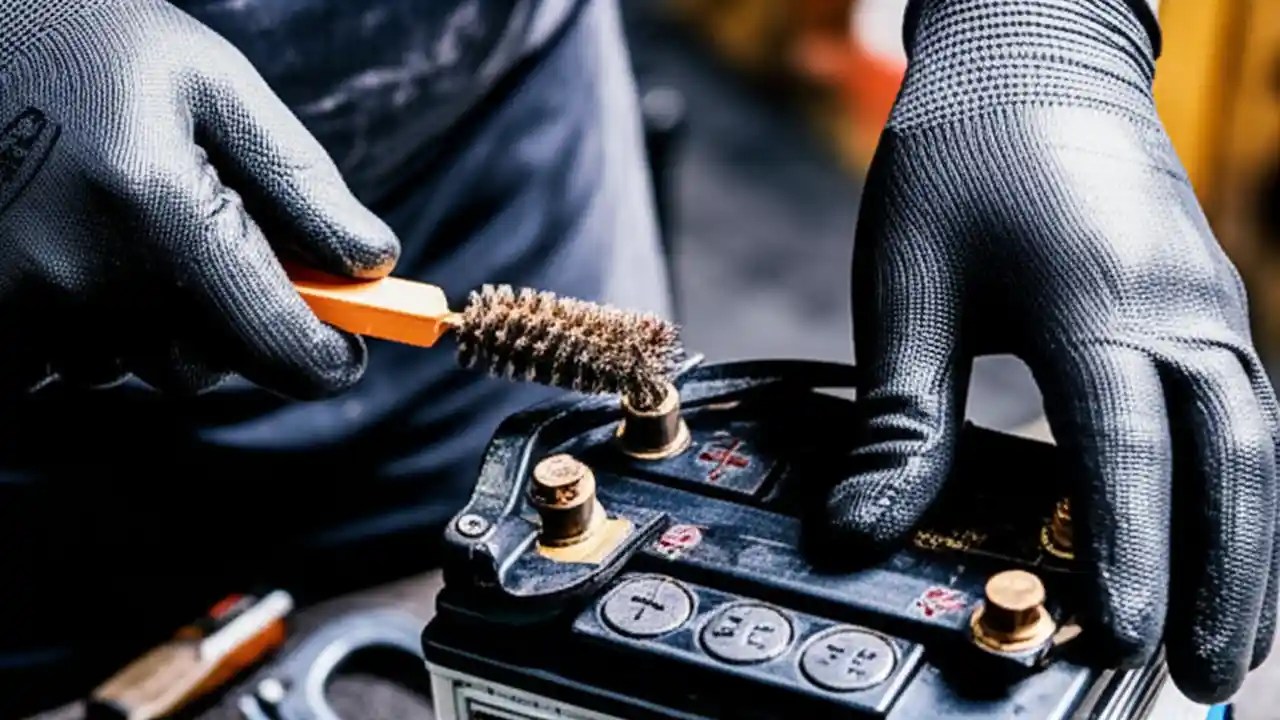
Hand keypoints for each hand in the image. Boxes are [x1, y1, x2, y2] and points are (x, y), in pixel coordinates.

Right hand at [0, 0, 398, 398]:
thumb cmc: (93, 45)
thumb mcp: (214, 85)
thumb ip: (300, 180)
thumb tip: (372, 260)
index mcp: (160, 212)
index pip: (277, 347)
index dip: (325, 358)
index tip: (342, 351)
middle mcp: (83, 277)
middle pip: (200, 366)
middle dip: (224, 320)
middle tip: (205, 243)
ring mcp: (17, 306)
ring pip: (129, 366)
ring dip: (146, 321)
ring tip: (118, 229)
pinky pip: (54, 370)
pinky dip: (80, 329)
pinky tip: (68, 256)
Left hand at [826, 0, 1277, 702]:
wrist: (1029, 57)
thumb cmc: (958, 161)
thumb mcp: (906, 288)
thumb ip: (896, 419)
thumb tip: (859, 530)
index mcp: (1094, 302)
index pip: (1126, 456)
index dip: (1131, 558)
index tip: (1121, 642)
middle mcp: (1176, 307)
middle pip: (1233, 465)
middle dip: (1226, 581)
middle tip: (1204, 680)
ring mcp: (1208, 300)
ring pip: (1259, 444)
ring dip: (1251, 546)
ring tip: (1230, 639)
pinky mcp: (1208, 298)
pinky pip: (1247, 408)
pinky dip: (1244, 487)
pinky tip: (1224, 537)